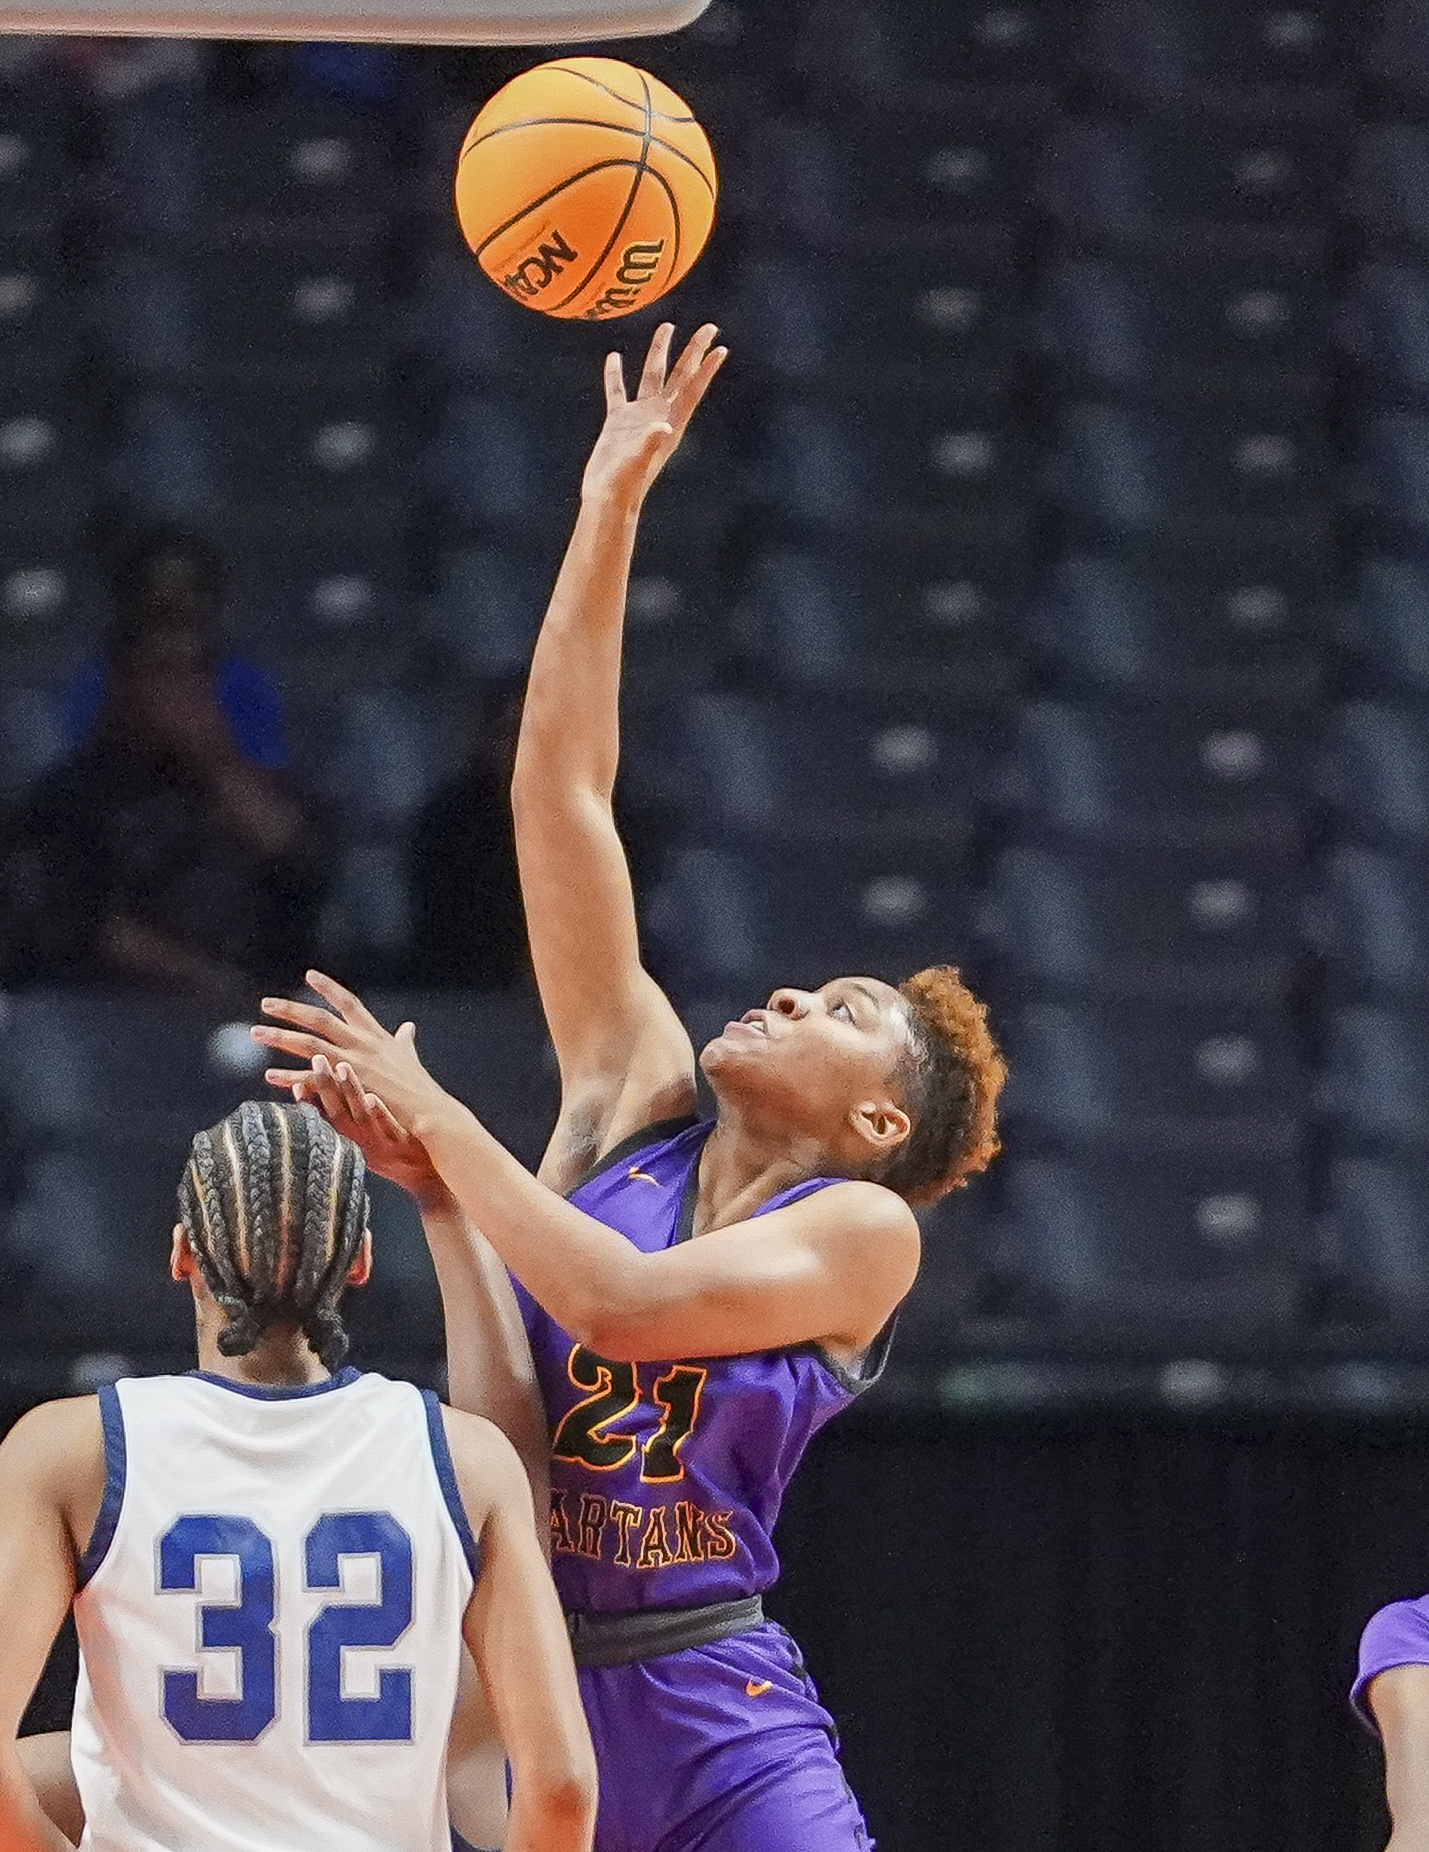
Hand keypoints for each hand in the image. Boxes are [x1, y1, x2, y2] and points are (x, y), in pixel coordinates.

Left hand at [252, 971, 447, 1144]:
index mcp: (376, 1036)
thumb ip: (404, 1042)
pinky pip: (312, 1079)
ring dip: (280, 1037)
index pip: (350, 1004)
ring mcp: (354, 1065)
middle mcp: (363, 1044)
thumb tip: (408, 1027)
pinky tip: (270, 1076)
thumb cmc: (421, 1090)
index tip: (309, 975)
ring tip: (255, 1033)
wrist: (429, 1113)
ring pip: (310, 1045)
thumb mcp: (410, 1059)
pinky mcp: (348, 1087)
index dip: (329, 989)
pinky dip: (290, 1077)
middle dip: (291, 1010)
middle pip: (320, 1019)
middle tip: (266, 1004)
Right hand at [291, 1053, 447, 1208]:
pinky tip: (372, 1097)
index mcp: (350, 1137)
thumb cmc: (392, 1151)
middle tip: (316, 1059)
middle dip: (325, 1086)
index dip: (309, 1100)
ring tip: (342, 1067)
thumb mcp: (364, 1137)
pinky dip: (379, 1112)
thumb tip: (333, 1089)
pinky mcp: (401, 1142)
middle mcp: (360, 1140)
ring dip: (350, 1091)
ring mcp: (380, 1140)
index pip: (324, 1116)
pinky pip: (388, 1126)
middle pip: (337, 1112)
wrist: (426, 1175)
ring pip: (360, 1115)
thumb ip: (347, 1115)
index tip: (293, 1082)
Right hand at [580, 322, 726, 508]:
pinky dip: (615, 374)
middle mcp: (659, 416)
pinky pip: (618, 391)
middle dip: (693, 351)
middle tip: (709, 327)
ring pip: (652, 376)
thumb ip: (650, 443)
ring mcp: (639, 417)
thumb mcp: (639, 463)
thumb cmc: (626, 485)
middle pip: (680, 376)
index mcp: (670, 424)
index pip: (692, 390)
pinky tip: (614, 357)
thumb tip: (663, 426)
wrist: (608, 498)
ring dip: (659, 352)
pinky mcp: (618, 421)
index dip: (706, 369)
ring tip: (666, 327)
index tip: (720, 347)